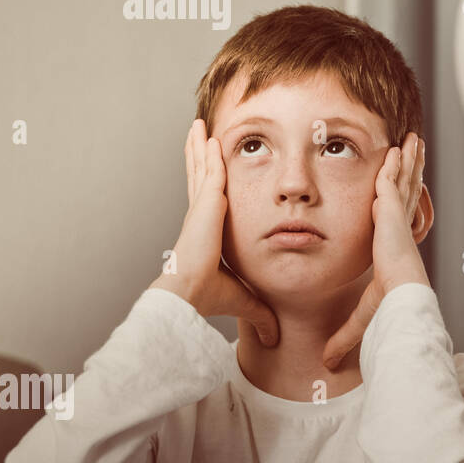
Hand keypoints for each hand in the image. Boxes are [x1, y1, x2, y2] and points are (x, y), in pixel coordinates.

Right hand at [151, 119, 279, 346]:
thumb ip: (260, 310)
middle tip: (199, 134)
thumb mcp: (243, 297)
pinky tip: (210, 135)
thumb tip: (276, 337)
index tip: (210, 167)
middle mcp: (200, 216)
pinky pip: (209, 170)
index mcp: (206, 232)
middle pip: (200, 176)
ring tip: (198, 125)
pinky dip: (208, 152)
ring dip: (200, 147)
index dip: (207, 181)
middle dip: (200, 155)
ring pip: (200, 168)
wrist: (188, 295)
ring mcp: (200, 207)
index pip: (208, 200)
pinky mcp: (205, 204)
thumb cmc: (208, 298)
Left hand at [322, 133, 429, 370]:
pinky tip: (397, 148)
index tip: (397, 187)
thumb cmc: (391, 311)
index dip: (398, 200)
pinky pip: (394, 181)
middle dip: (410, 171)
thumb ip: (343, 335)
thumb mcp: (361, 318)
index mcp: (393, 247)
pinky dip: (398, 164)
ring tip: (411, 141)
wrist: (403, 302)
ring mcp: (398, 219)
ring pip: (404, 182)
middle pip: (405, 192)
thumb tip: (325, 363)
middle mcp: (398, 229)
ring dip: (408, 161)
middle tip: (411, 151)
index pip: (395, 217)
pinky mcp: (393, 213)